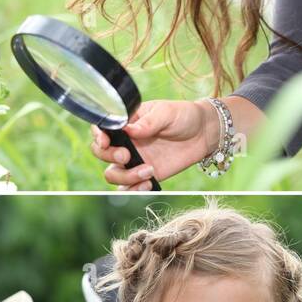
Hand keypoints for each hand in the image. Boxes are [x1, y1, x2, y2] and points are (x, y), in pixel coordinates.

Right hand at [90, 100, 217, 189]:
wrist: (203, 134)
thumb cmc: (183, 116)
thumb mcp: (166, 112)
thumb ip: (148, 122)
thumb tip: (128, 129)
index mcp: (127, 123)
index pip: (102, 130)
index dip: (98, 137)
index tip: (106, 141)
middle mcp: (126, 142)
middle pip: (101, 154)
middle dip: (109, 157)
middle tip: (127, 156)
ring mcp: (133, 160)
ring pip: (113, 174)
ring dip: (125, 177)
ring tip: (148, 170)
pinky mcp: (145, 175)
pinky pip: (129, 188)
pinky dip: (134, 189)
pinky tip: (149, 182)